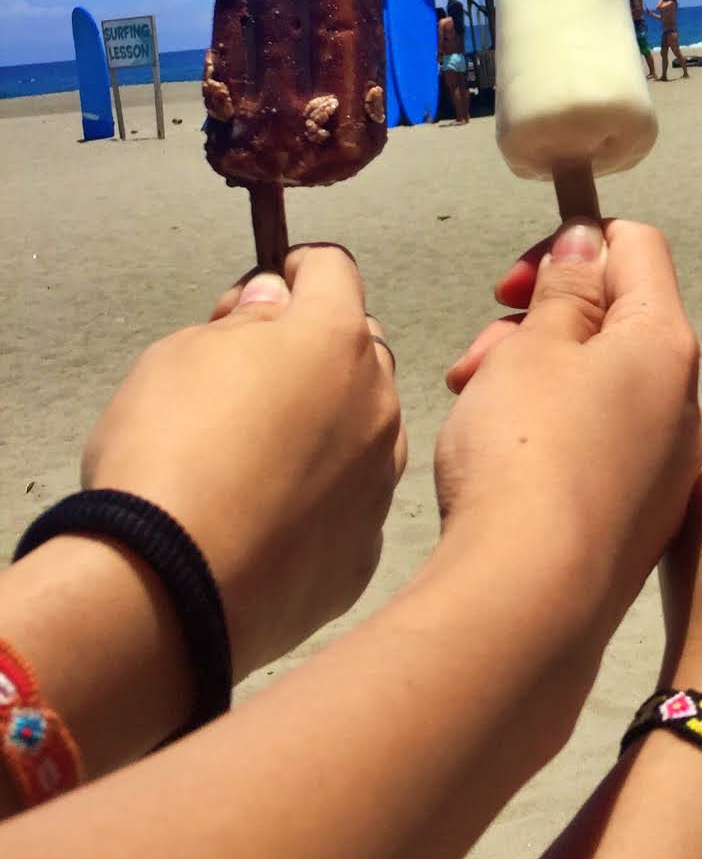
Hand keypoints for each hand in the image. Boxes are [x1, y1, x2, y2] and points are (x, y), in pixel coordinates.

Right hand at [82, 245, 403, 678]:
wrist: (166, 588)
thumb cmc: (165, 455)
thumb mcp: (178, 355)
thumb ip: (240, 323)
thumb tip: (269, 308)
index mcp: (333, 340)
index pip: (333, 270)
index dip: (296, 270)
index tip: (267, 287)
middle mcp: (376, 404)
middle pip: (360, 351)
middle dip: (315, 350)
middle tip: (251, 376)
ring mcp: (378, 482)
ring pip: (366, 430)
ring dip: (327, 427)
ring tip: (258, 455)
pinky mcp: (363, 551)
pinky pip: (351, 506)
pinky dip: (321, 501)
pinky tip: (268, 518)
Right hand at [437, 220, 701, 636]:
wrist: (531, 599)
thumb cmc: (526, 454)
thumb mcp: (534, 346)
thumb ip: (567, 286)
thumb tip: (592, 242)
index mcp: (667, 343)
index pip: (638, 247)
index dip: (571, 246)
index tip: (513, 286)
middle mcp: (685, 403)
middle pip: (616, 324)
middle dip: (540, 325)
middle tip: (480, 359)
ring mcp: (667, 468)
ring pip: (602, 389)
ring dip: (536, 380)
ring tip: (475, 410)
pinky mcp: (640, 521)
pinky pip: (602, 449)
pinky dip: (554, 437)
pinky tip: (503, 464)